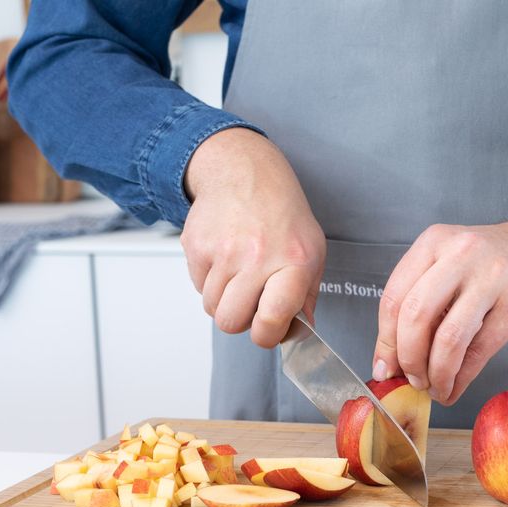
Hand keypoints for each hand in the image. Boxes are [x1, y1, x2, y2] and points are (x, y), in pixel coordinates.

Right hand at [182, 128, 325, 346]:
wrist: (243, 171)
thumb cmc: (281, 213)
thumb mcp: (311, 250)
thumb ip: (306, 296)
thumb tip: (296, 331)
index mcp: (293, 261)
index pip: (273, 317)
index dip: (268, 335)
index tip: (269, 330)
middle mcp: (257, 256)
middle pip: (232, 321)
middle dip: (241, 320)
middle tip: (252, 302)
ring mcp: (223, 251)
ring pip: (212, 308)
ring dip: (225, 301)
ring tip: (240, 276)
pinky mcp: (196, 246)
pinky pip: (198, 287)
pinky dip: (211, 282)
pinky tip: (225, 260)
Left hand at [372, 190, 507, 404]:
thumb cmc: (496, 261)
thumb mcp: (451, 262)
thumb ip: (421, 299)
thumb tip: (390, 359)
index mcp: (434, 242)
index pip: (394, 297)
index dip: (385, 341)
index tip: (384, 367)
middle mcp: (460, 255)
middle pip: (416, 316)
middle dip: (408, 358)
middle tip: (411, 379)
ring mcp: (491, 278)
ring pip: (448, 338)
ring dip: (436, 373)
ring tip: (435, 387)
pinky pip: (479, 351)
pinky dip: (461, 377)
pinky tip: (455, 387)